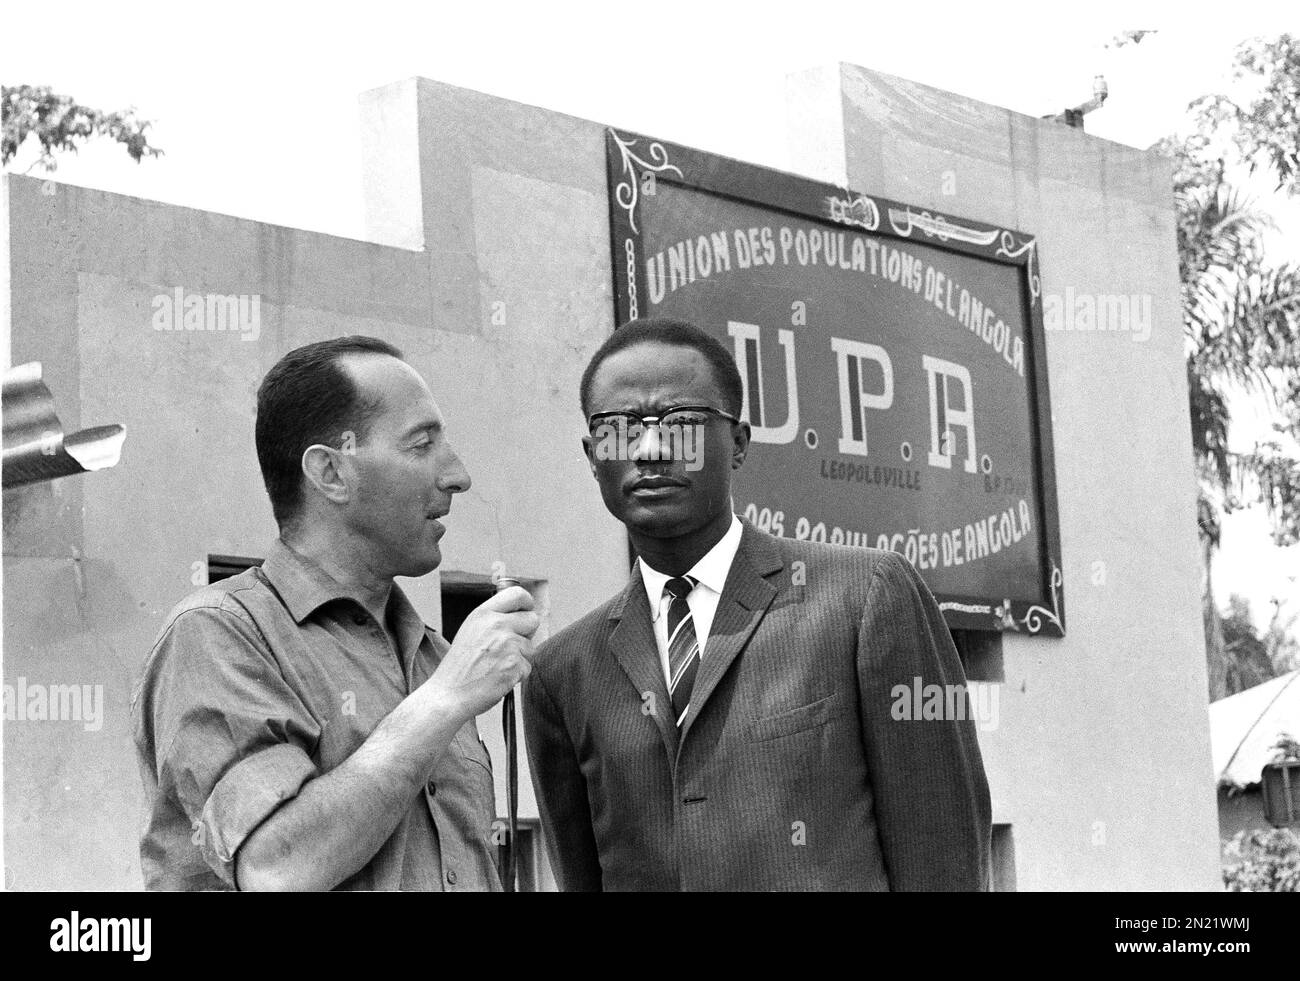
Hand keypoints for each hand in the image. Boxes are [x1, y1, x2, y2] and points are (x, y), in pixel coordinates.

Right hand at [424, 586, 538, 720]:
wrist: (449, 695)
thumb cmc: (459, 667)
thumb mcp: (471, 631)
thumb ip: (494, 619)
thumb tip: (522, 614)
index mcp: (483, 614)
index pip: (518, 594)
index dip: (527, 603)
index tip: (525, 612)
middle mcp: (496, 625)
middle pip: (532, 619)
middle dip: (527, 634)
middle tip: (510, 646)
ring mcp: (507, 644)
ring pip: (530, 647)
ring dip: (519, 658)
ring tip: (496, 665)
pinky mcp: (514, 664)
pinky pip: (527, 667)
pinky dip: (516, 675)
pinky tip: (497, 678)